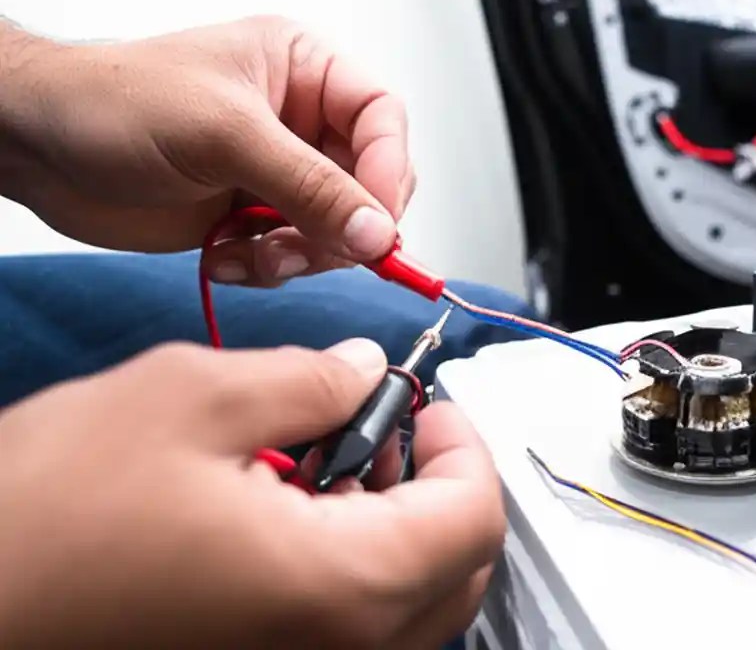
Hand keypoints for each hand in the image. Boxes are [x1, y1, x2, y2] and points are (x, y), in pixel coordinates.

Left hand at [0, 16, 413, 285]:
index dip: (388, 171)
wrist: (38, 148)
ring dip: (304, 254)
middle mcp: (299, 121)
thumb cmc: (114, 105)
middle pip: (370, 182)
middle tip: (315, 248)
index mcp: (303, 71)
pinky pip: (295, 254)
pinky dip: (270, 268)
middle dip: (345, 225)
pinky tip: (226, 259)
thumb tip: (377, 233)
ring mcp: (276, 171)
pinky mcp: (251, 214)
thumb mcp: (225, 135)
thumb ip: (311, 187)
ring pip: (338, 227)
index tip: (376, 223)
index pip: (382, 120)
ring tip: (258, 256)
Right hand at [0, 339, 503, 649]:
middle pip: (456, 573)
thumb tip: (361, 371)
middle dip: (443, 490)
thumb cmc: (43, 524)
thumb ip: (307, 379)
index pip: (473, 519)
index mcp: (339, 586)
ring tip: (336, 465)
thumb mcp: (189, 399)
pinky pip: (346, 633)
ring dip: (400, 532)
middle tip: (396, 430)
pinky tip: (291, 518)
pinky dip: (350, 574)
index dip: (466, 446)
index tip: (432, 405)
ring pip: (407, 610)